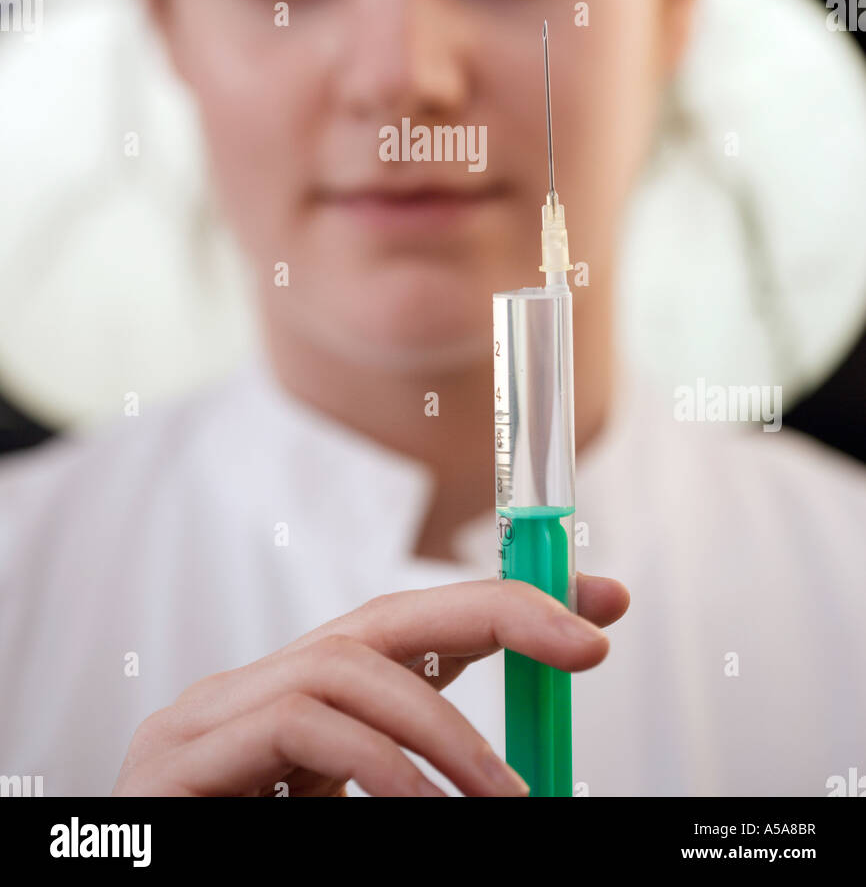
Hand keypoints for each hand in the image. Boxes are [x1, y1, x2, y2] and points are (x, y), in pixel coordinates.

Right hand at [111, 572, 628, 796]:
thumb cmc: (256, 852)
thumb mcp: (363, 818)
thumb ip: (419, 787)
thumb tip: (524, 786)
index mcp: (305, 709)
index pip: (413, 632)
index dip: (508, 608)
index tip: (602, 607)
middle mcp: (254, 695)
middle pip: (382, 619)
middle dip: (492, 614)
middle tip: (582, 642)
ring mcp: (208, 720)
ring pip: (343, 665)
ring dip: (441, 725)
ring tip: (503, 794)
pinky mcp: (178, 761)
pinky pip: (297, 725)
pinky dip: (377, 763)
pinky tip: (420, 807)